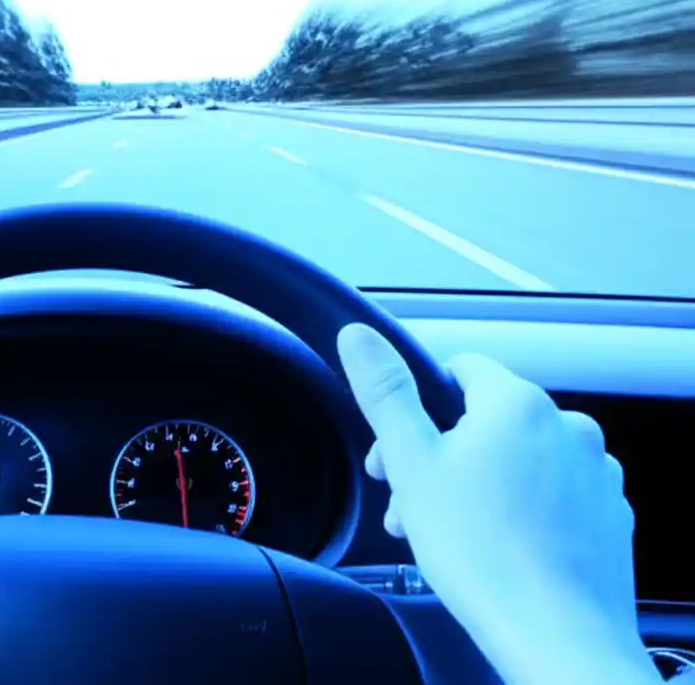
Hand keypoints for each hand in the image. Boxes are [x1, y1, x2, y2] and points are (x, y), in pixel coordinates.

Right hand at [336, 324, 656, 684]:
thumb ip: (385, 392)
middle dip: (442, 455)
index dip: (419, 405)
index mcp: (517, 403)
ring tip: (448, 532)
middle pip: (487, 421)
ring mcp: (595, 472)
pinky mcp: (609, 514)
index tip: (399, 448)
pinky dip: (520, 510)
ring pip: (519, 460)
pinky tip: (494, 546)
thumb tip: (360, 337)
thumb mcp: (412, 463)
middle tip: (412, 500)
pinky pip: (553, 495)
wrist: (554, 632)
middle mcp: (568, 426)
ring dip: (477, 484)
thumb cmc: (482, 551)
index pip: (462, 369)